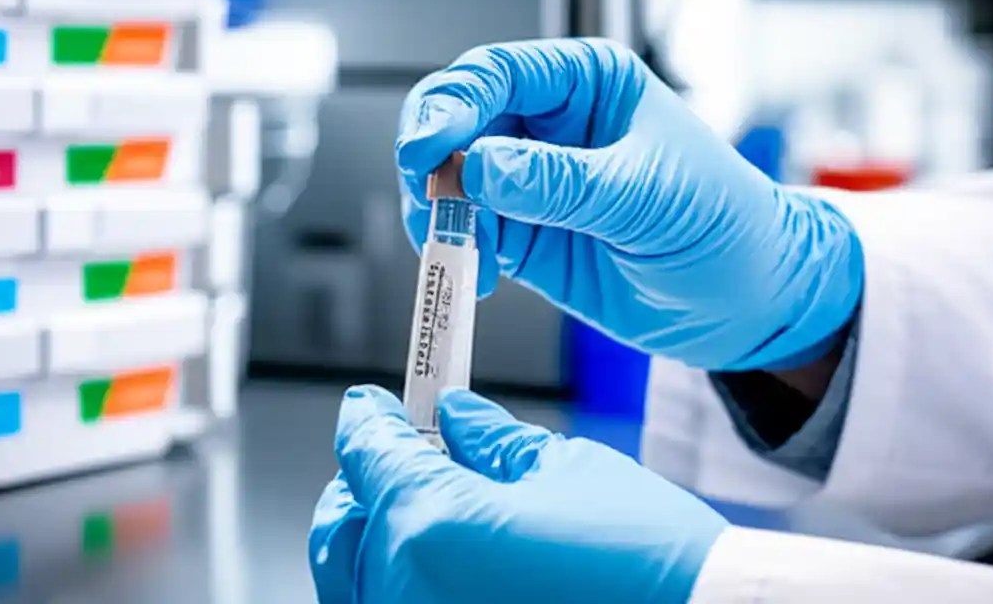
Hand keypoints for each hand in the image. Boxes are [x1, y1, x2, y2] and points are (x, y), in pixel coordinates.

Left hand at [308, 385, 727, 603]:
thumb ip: (492, 441)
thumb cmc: (650, 561)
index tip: (373, 406)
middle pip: (343, 523)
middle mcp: (406, 592)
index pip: (368, 454)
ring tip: (432, 507)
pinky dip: (404, 580)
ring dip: (381, 535)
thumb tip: (454, 416)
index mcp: (431, 525)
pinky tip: (447, 558)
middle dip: (365, 482)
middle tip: (404, 455)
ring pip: (356, 579)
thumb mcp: (567, 471)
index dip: (369, 420)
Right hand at [396, 38, 862, 369]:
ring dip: (440, 214)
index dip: (452, 104)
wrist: (749, 300)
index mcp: (586, 82)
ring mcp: (531, 179)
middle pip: (456, 121)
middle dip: (431, 158)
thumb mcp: (647, 198)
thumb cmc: (723, 225)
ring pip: (450, 180)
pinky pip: (467, 231)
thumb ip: (560, 182)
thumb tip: (478, 169)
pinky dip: (458, 252)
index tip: (429, 146)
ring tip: (460, 250)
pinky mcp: (525, 233)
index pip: (497, 73)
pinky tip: (483, 276)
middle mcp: (549, 123)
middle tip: (427, 200)